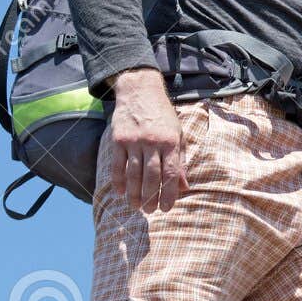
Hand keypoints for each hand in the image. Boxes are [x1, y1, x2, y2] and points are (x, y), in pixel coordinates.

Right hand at [107, 68, 189, 213]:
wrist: (140, 90)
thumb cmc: (163, 115)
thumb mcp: (177, 134)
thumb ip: (180, 161)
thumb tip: (184, 187)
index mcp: (170, 142)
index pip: (170, 173)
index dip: (168, 193)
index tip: (166, 208)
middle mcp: (152, 142)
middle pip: (151, 176)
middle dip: (150, 197)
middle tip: (150, 211)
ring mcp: (134, 140)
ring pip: (133, 173)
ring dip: (134, 193)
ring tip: (136, 206)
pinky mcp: (118, 139)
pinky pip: (117, 165)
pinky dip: (118, 180)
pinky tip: (120, 192)